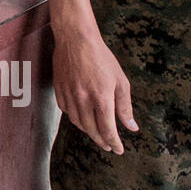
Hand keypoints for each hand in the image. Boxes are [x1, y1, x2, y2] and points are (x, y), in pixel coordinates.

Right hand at [53, 30, 137, 153]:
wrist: (75, 39)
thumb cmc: (101, 58)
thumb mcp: (120, 81)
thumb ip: (125, 106)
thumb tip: (131, 126)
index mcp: (101, 97)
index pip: (107, 129)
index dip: (114, 142)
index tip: (119, 150)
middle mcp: (83, 100)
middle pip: (92, 130)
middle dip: (101, 141)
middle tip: (109, 146)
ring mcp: (69, 96)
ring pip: (78, 123)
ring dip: (89, 132)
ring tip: (97, 134)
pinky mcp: (59, 91)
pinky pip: (67, 112)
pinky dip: (76, 119)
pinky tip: (82, 118)